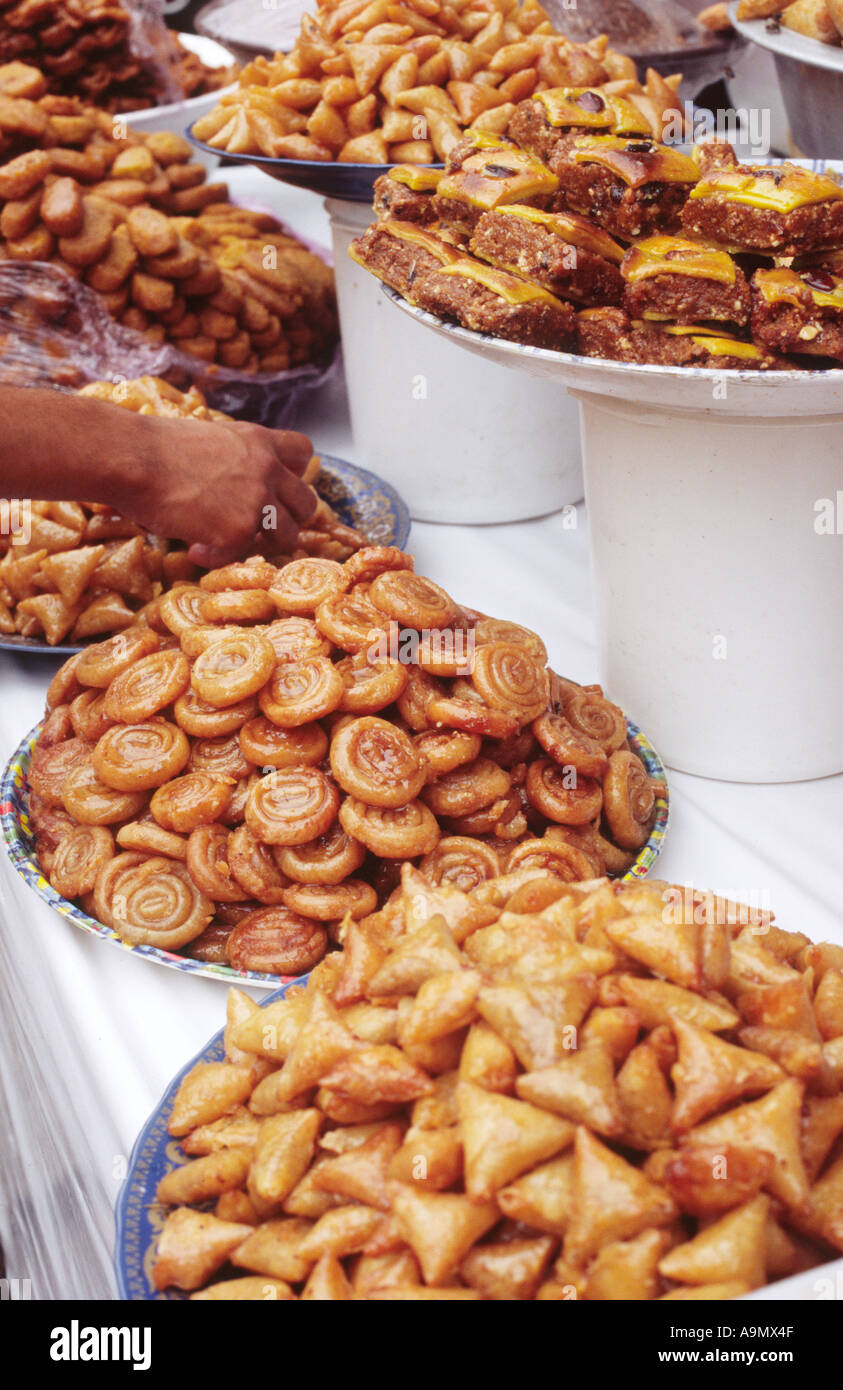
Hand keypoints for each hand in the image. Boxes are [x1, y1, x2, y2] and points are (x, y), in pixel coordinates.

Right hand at [123, 415, 316, 567]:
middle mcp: (267, 469)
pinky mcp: (238, 531)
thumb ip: (236, 456)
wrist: (132, 459)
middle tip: (256, 525)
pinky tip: (194, 550)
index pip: (303, 452)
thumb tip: (238, 479)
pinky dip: (216, 558)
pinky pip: (241, 555)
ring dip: (260, 543)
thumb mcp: (210, 437)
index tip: (275, 486)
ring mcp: (257, 502)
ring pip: (287, 537)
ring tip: (227, 541)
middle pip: (307, 503)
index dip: (293, 473)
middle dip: (286, 518)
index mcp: (259, 441)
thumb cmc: (155, 447)